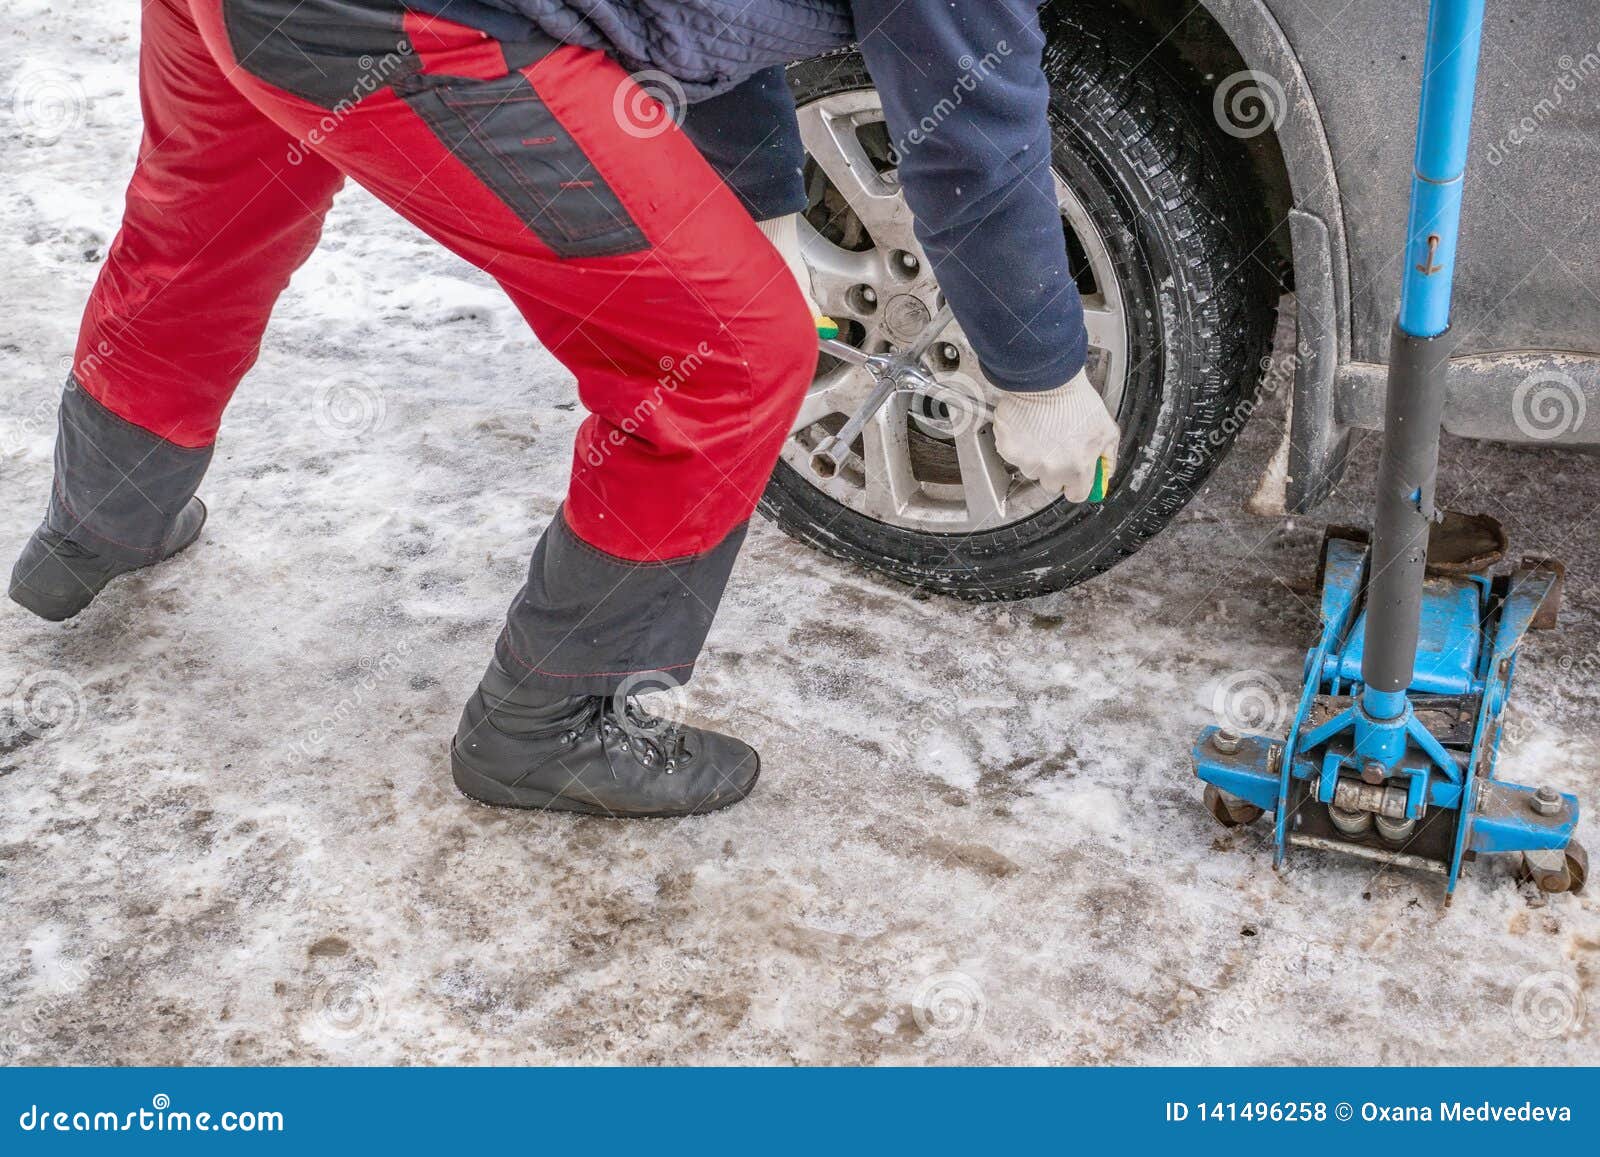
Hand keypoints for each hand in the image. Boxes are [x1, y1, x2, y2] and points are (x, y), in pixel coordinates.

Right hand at [992, 370, 1119, 501]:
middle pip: (1052, 483)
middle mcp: (1050, 470)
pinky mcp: (1008, 449)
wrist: (1047, 379)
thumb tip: (1105, 474)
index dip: (1076, 483)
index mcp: (1077, 469)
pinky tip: (1028, 427)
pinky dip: (1019, 443)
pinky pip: (1013, 455)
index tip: (1074, 475)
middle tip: (1058, 445)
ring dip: (1036, 456)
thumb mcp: (1106, 429)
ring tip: (1042, 431)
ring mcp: (1027, 461)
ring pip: (1031, 469)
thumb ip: (1108, 457)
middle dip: (1056, 469)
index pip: (1076, 494)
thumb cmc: (1076, 400)